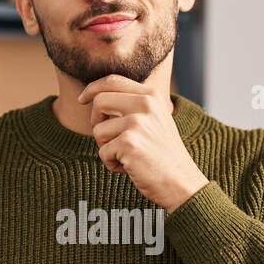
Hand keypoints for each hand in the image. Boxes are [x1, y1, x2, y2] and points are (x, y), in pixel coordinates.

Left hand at [80, 75, 208, 211]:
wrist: (181, 183)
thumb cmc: (163, 155)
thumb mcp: (154, 120)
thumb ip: (132, 105)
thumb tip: (96, 96)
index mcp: (151, 95)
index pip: (112, 81)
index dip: (92, 89)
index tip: (82, 99)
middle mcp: (145, 104)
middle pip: (99, 101)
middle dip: (95, 122)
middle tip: (107, 139)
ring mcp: (137, 123)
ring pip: (98, 130)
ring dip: (106, 148)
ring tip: (128, 157)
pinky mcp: (129, 143)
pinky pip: (103, 152)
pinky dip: (111, 164)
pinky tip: (130, 168)